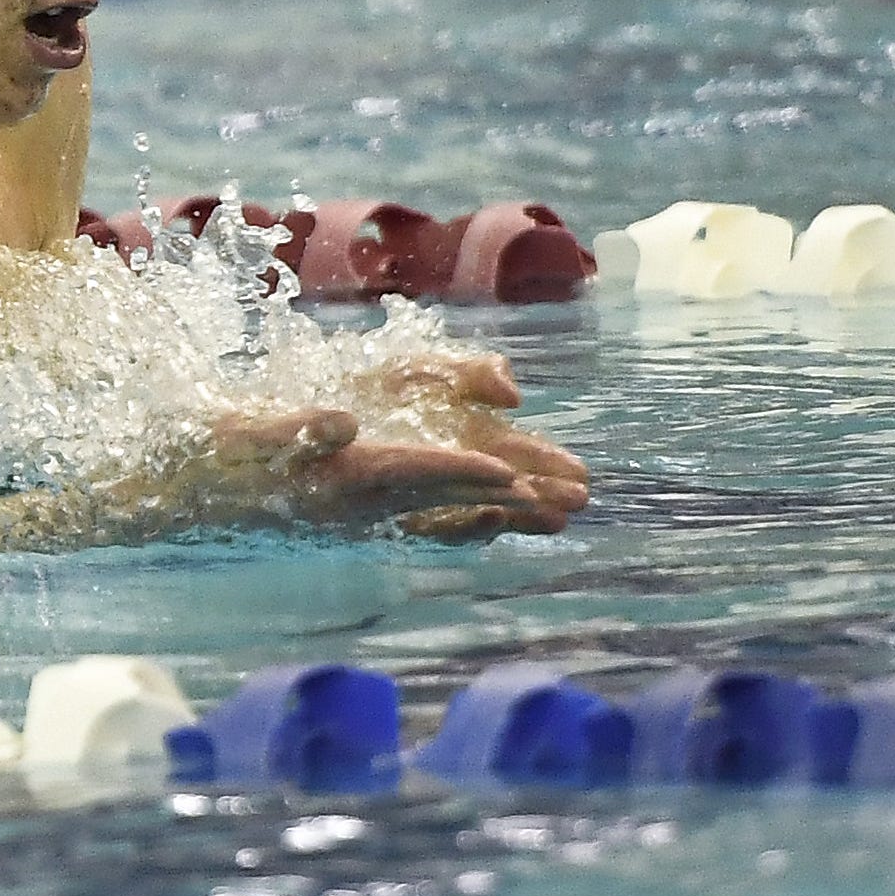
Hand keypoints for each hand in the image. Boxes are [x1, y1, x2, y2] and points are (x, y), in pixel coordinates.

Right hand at [194, 404, 541, 534]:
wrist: (187, 496)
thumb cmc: (215, 455)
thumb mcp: (243, 433)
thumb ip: (291, 429)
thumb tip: (343, 424)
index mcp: (333, 480)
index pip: (406, 472)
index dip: (457, 471)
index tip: (508, 473)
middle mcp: (357, 506)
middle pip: (446, 500)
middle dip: (509, 498)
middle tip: (575, 501)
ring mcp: (363, 517)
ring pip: (447, 514)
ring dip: (505, 513)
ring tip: (562, 516)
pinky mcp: (360, 518)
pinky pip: (428, 523)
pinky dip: (468, 521)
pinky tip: (495, 523)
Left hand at [368, 352, 589, 538]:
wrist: (314, 411)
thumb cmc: (375, 384)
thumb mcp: (430, 368)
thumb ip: (475, 373)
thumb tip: (514, 397)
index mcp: (467, 431)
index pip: (515, 452)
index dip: (546, 463)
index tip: (580, 473)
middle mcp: (453, 468)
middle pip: (505, 486)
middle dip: (543, 493)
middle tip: (579, 501)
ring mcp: (426, 495)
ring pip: (481, 508)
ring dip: (517, 514)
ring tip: (555, 520)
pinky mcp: (394, 515)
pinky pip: (437, 527)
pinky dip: (466, 523)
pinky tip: (491, 514)